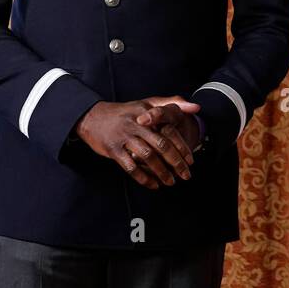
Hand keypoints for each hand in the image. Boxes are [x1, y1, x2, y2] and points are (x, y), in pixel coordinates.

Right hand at [74, 97, 200, 189]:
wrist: (92, 116)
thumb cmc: (125, 112)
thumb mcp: (147, 102)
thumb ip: (172, 103)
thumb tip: (197, 107)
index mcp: (148, 114)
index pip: (170, 131)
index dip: (182, 147)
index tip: (191, 160)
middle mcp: (137, 125)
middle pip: (161, 145)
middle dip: (176, 162)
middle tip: (186, 175)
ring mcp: (124, 137)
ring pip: (147, 157)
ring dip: (161, 172)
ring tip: (171, 182)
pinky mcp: (113, 149)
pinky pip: (130, 167)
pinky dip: (143, 178)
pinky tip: (152, 184)